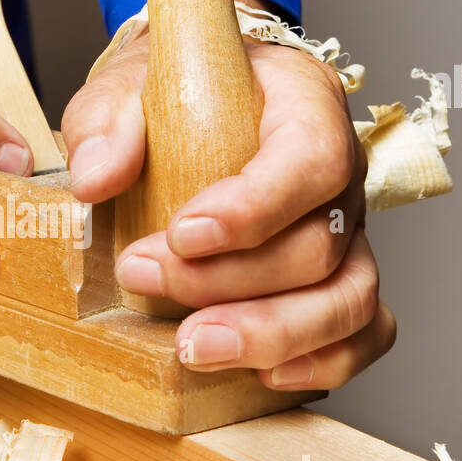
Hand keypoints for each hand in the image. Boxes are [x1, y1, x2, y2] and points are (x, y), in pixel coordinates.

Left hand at [61, 15, 395, 389]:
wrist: (191, 103)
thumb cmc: (172, 93)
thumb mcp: (127, 85)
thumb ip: (109, 123)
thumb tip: (95, 178)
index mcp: (306, 104)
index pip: (310, 160)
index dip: (254, 208)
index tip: (182, 235)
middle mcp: (342, 173)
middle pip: (320, 245)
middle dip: (230, 281)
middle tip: (144, 280)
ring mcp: (350, 232)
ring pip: (350, 298)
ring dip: (273, 334)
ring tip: (194, 348)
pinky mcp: (339, 279)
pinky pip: (366, 332)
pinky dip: (325, 362)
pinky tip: (262, 374)